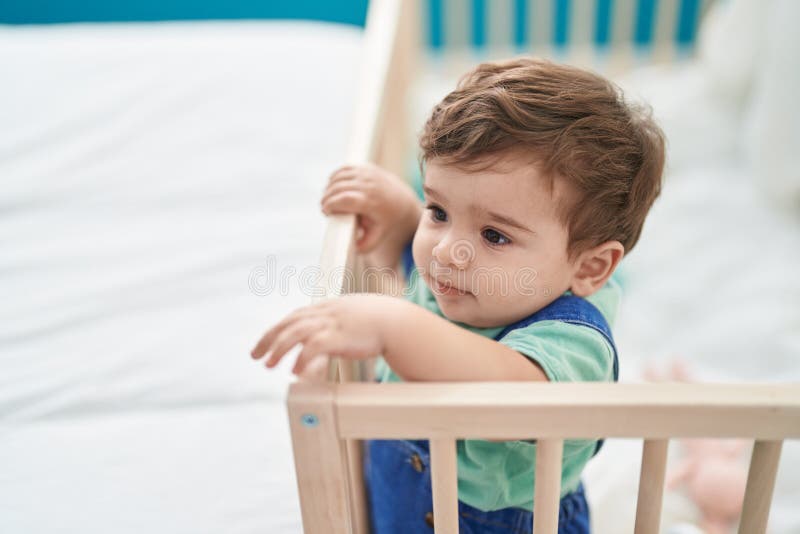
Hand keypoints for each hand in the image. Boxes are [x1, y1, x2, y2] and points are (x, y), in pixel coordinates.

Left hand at [250, 294, 391, 374]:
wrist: (397, 321)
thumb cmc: (379, 322)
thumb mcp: (352, 317)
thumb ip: (337, 324)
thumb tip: (327, 341)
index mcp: (327, 307)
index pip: (294, 316)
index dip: (277, 329)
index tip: (264, 343)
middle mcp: (325, 312)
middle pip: (288, 323)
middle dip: (269, 339)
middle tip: (256, 355)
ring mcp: (331, 323)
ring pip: (295, 333)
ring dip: (278, 349)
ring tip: (268, 365)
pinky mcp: (339, 337)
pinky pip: (313, 347)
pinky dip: (301, 359)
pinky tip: (294, 372)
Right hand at [321, 163, 420, 253]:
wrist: (403, 202)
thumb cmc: (386, 221)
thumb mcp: (377, 235)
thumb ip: (364, 245)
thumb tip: (351, 248)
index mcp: (371, 202)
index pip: (344, 199)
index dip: (330, 204)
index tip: (325, 212)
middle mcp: (369, 185)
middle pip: (338, 187)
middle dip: (326, 198)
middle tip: (324, 208)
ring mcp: (368, 173)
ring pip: (339, 177)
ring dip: (328, 188)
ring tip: (327, 200)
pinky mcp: (366, 167)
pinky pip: (344, 169)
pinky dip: (334, 177)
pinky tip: (332, 187)